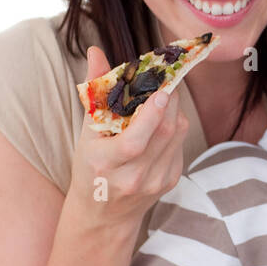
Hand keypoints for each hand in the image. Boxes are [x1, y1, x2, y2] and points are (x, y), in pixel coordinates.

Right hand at [67, 46, 189, 226]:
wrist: (104, 214)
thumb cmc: (90, 167)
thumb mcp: (86, 133)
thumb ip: (94, 91)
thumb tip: (96, 50)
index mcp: (105, 165)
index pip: (135, 142)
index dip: (152, 115)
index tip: (161, 90)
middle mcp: (133, 177)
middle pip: (163, 133)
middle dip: (169, 101)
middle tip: (164, 78)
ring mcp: (156, 181)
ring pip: (177, 135)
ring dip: (174, 110)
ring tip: (163, 95)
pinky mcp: (171, 180)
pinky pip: (180, 144)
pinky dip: (175, 127)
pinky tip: (163, 121)